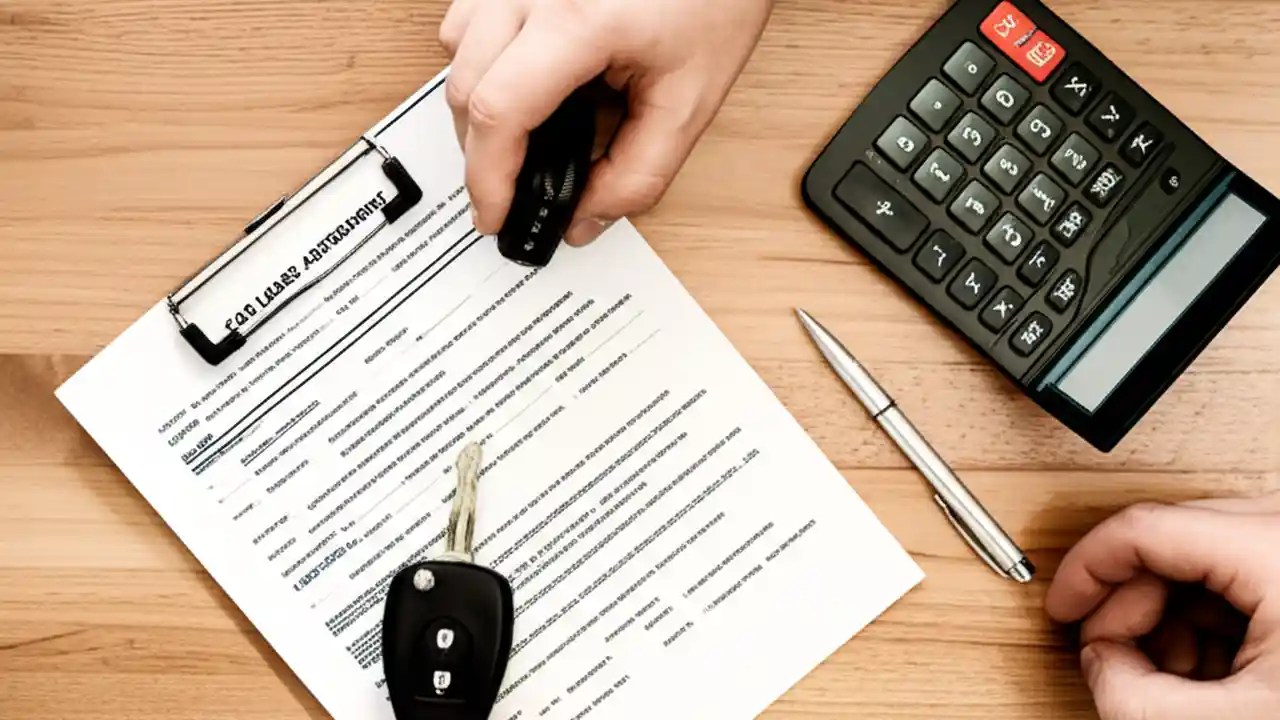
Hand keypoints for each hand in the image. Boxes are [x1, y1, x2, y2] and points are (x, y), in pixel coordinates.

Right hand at [439, 0, 774, 245]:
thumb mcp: (690, 100)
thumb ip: (638, 173)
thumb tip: (586, 218)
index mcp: (579, 18)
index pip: (499, 112)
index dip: (489, 179)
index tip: (496, 215)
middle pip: (466, 89)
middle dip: (483, 155)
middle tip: (512, 193)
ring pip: (457, 54)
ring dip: (476, 108)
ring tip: (522, 140)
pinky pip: (467, 21)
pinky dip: (479, 63)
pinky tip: (521, 83)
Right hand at [1046, 495, 1279, 718]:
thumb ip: (1131, 694)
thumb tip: (1099, 660)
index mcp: (1274, 551)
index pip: (1144, 528)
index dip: (1086, 569)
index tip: (1065, 604)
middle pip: (1168, 541)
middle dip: (1132, 605)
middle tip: (1116, 651)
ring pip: (1199, 558)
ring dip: (1170, 617)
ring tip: (1180, 675)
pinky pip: (1236, 574)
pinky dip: (1209, 620)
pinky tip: (1215, 668)